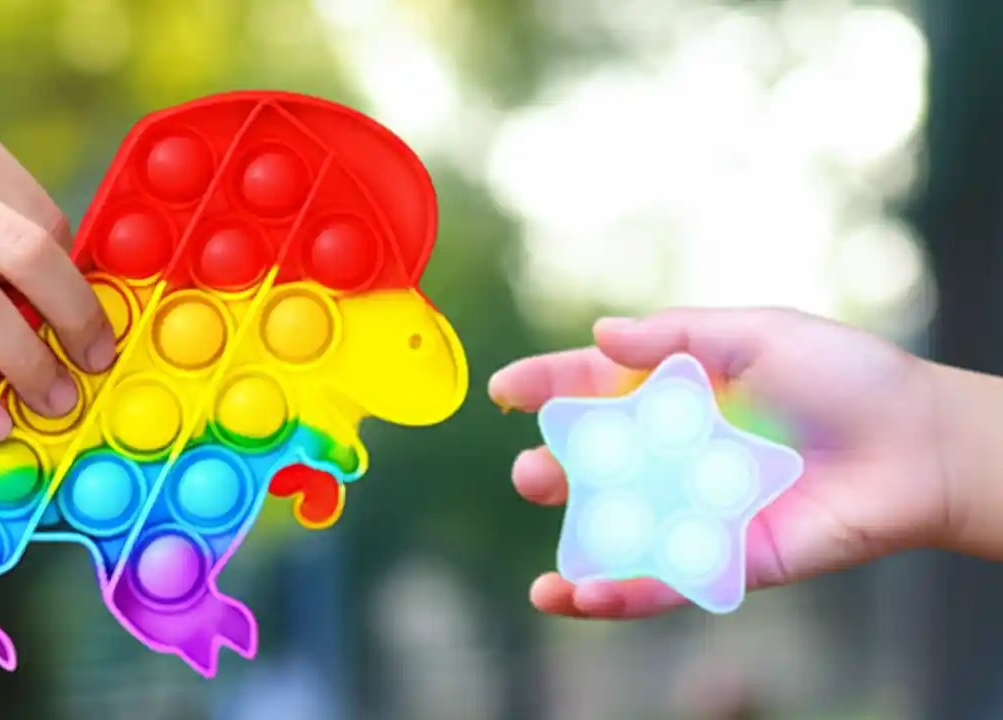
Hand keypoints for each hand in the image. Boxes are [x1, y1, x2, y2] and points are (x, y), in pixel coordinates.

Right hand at [488, 308, 951, 618]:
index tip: (505, 389)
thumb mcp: (757, 333)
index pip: (596, 387)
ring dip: (573, 545)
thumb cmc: (846, 376)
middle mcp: (675, 453)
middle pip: (595, 465)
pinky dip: (618, 592)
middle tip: (532, 472)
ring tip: (546, 549)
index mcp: (677, 393)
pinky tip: (578, 593)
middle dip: (552, 469)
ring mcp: (694, 509)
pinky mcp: (724, 559)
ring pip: (617, 531)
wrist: (918, 446)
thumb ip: (679, 334)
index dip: (548, 386)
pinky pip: (662, 580)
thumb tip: (602, 333)